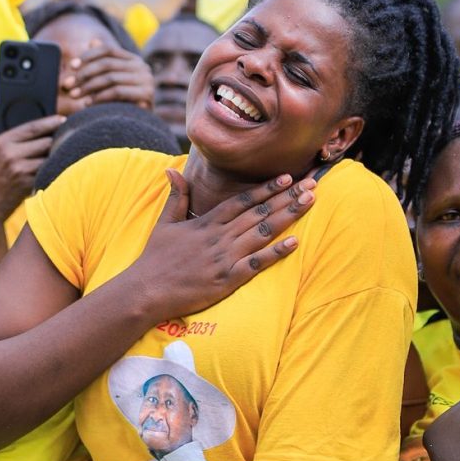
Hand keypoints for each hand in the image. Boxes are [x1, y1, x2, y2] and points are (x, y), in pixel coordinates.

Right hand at [0, 106, 65, 220]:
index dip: (50, 122)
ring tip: (64, 154)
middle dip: (57, 141)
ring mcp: (21, 170)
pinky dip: (53, 170)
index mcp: (1, 142)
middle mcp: (12, 154)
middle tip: (66, 139)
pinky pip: (47, 173)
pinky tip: (58, 169)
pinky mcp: (28, 185)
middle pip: (46, 142)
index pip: (32, 127)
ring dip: (57, 156)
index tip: (62, 120)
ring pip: (50, 158)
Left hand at [61, 39, 153, 109]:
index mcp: (134, 60)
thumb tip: (92, 41)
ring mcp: (147, 80)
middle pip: (107, 63)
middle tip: (68, 85)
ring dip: (89, 86)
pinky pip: (117, 92)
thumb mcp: (110, 81)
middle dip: (84, 74)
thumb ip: (102, 63)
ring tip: (74, 95)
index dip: (88, 56)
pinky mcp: (147, 95)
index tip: (72, 67)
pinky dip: (100, 97)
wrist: (141, 128)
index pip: (108, 50)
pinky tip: (88, 104)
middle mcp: (143, 67)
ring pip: (111, 77)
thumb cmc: (122, 104)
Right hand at [133, 170, 314, 320]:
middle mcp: (220, 236)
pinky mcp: (228, 279)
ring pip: (263, 232)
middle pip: (260, 212)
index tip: (287, 177)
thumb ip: (176, 197)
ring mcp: (225, 257)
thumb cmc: (155, 258)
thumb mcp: (165, 223)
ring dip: (289, 216)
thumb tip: (172, 170)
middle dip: (288, 197)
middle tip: (312, 184)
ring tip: (309, 203)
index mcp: (207, 222)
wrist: (147, 290)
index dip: (267, 188)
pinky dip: (276, 252)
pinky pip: (257, 263)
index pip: (243, 200)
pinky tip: (295, 242)